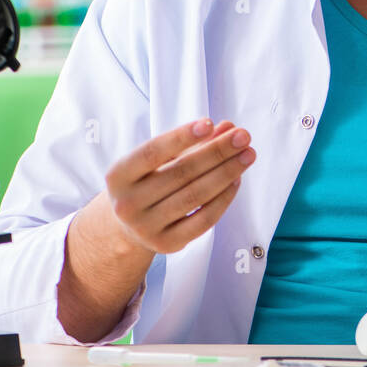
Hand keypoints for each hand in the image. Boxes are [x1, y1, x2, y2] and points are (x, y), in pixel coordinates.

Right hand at [103, 118, 256, 253]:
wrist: (130, 226)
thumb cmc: (148, 181)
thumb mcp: (160, 160)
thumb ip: (191, 143)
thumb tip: (227, 128)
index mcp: (118, 176)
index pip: (152, 152)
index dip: (182, 137)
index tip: (210, 122)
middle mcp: (127, 203)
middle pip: (181, 173)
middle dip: (217, 152)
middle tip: (243, 136)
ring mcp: (145, 227)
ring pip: (196, 196)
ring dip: (227, 172)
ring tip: (248, 154)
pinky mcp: (166, 244)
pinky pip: (204, 220)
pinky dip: (224, 198)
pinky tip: (237, 180)